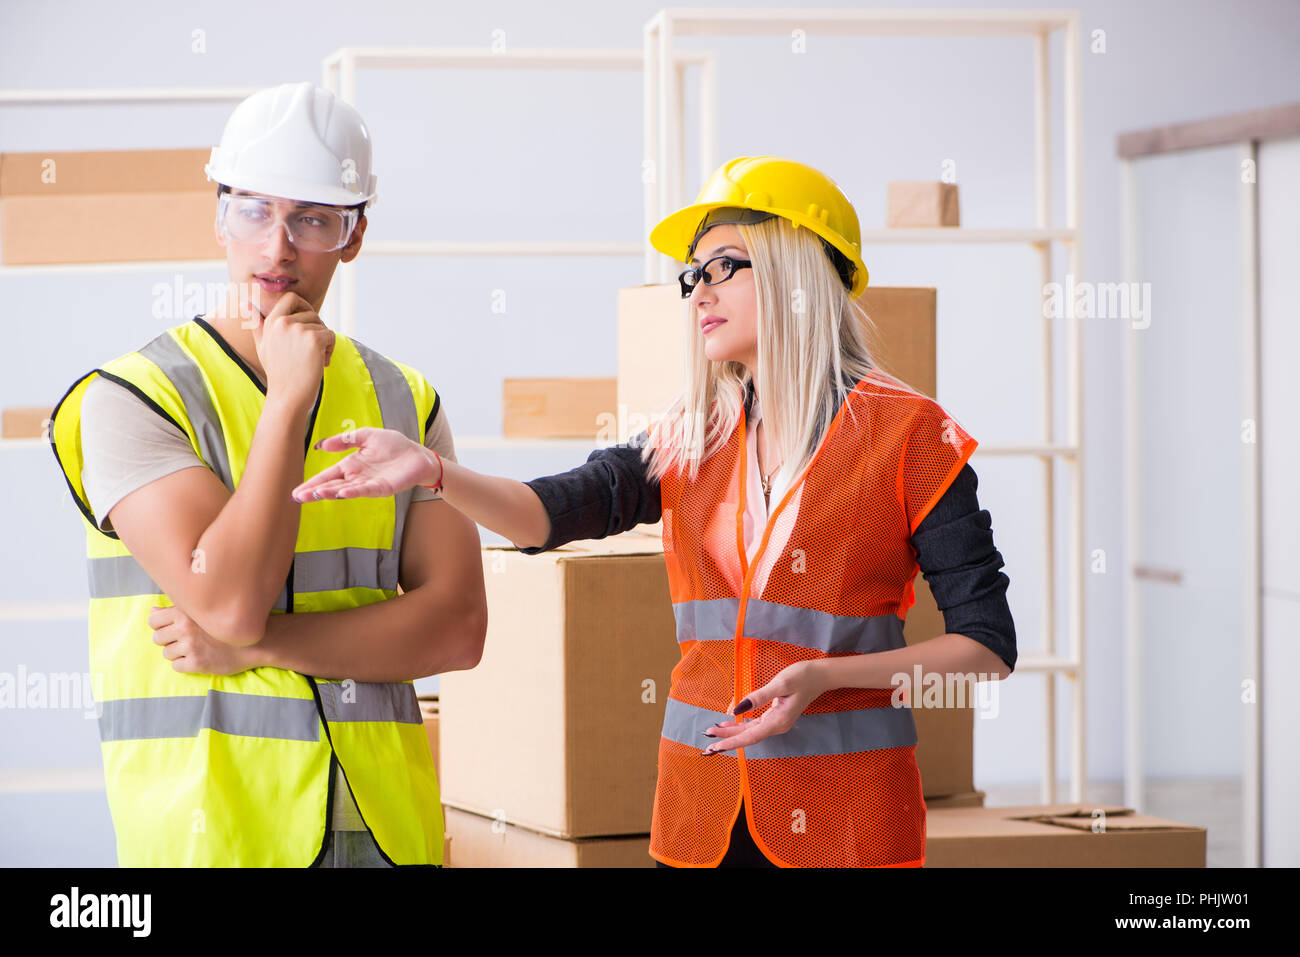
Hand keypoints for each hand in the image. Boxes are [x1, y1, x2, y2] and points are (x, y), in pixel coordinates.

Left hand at [149, 605, 255, 675]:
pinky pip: (176, 666)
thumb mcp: (203, 611)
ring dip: (178, 652)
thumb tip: (152, 609)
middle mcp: (185, 628)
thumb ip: (176, 610)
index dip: (160, 625)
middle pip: (158, 638)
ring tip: (195, 648)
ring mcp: (190, 647)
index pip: (153, 620)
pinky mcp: (196, 663)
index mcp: (185, 612)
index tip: (172, 627)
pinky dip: (185, 664)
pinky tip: (198, 658)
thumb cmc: (229, 624)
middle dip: (169, 640)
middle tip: (186, 639)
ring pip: (167, 653)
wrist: (255, 642)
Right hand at [246, 291, 334, 406]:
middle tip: (314, 348)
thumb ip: (257, 324)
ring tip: (316, 359)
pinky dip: (331, 349)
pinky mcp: (314, 339)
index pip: (291, 297)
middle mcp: (283, 322)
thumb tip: (245, 303)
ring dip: (325, 342)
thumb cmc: (277, 373)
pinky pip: (331, 336)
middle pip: (311, 312)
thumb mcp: (263, 345)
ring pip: (322, 326)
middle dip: (317, 328)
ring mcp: (298, 330)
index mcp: (271, 322)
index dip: (304, 305)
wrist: (287, 396)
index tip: (309, 322)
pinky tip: (323, 362)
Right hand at [291, 427, 438, 501]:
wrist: (417, 454)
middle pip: (332, 485)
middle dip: (315, 491)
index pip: (327, 475)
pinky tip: (342, 492)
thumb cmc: (394, 445)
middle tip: (297, 497)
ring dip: (330, 492)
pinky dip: (353, 491)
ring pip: (345, 490)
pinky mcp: (382, 488)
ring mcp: (369, 484)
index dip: (312, 483)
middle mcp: (356, 477)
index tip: (296, 491)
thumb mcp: (366, 436)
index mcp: (351, 465)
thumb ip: (345, 440)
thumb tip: (321, 446)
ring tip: (315, 495)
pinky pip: (365, 490)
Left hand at [701, 660, 828, 753]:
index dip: (732, 742)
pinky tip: (729, 723)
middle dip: (727, 739)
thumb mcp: (780, 683)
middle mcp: (777, 725)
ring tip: (713, 731)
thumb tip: (738, 709)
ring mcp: (777, 722)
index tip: (715, 746)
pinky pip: (755, 725)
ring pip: (750, 731)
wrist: (819, 675)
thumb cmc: (802, 677)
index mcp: (779, 721)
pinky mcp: (775, 716)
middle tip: (706, 743)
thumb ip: (758, 697)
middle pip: (748, 736)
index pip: (751, 736)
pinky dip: (741, 725)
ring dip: (732, 732)